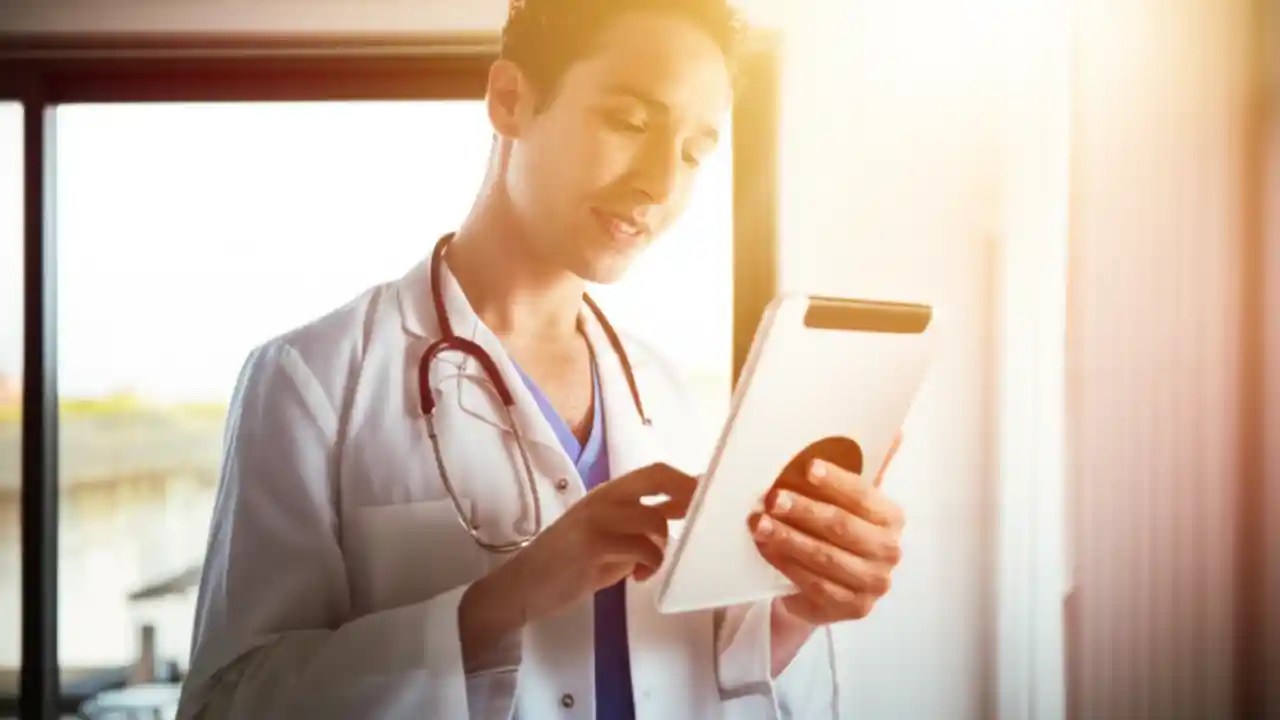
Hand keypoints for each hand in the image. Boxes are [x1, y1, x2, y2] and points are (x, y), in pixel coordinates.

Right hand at [459, 463, 694, 668]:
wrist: (522, 586)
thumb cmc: (565, 564)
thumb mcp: (602, 537)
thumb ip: (633, 528)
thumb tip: (674, 524)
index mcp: (606, 494)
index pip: (654, 473)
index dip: (685, 480)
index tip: (708, 497)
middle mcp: (603, 498)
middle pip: (658, 477)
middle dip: (688, 493)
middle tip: (702, 519)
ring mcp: (597, 519)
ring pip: (654, 519)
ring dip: (661, 546)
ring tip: (648, 566)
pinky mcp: (594, 545)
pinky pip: (643, 549)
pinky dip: (650, 566)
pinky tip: (636, 578)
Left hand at [750, 434, 904, 627]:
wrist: (827, 584)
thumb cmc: (835, 530)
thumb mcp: (849, 498)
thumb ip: (868, 466)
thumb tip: (896, 430)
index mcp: (891, 517)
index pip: (864, 495)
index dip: (837, 481)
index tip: (808, 467)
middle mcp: (889, 551)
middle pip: (843, 527)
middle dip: (804, 511)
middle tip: (772, 498)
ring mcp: (873, 583)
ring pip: (826, 558)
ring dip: (788, 539)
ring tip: (760, 523)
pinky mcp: (853, 607)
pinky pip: (815, 584)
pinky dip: (786, 565)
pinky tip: (766, 549)